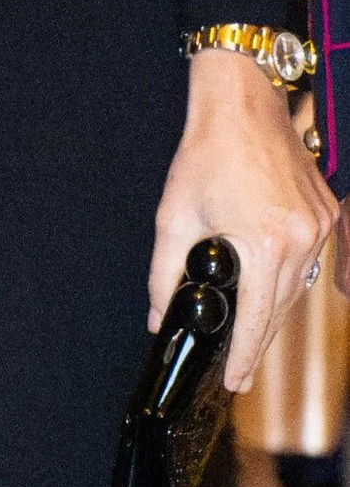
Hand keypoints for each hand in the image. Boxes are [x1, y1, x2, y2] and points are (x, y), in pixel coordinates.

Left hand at [149, 51, 338, 388]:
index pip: (258, 318)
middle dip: (260, 342)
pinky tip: (267, 293)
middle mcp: (303, 238)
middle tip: (238, 371)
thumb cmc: (207, 154)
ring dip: (274, 312)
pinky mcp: (326, 212)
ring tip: (249, 336)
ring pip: (298, 288)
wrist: (243, 104)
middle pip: (281, 309)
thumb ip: (165, 274)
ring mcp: (321, 225)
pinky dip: (288, 280)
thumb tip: (159, 316)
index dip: (246, 356)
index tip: (235, 382)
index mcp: (266, 243)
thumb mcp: (175, 218)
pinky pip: (309, 262)